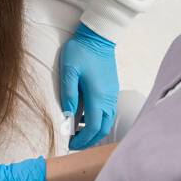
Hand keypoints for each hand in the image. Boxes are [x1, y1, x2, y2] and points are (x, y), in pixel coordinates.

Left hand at [59, 22, 118, 149]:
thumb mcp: (69, 71)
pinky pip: (107, 111)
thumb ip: (68, 95)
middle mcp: (108, 99)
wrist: (98, 36)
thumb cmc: (81, 51)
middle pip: (103, 128)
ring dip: (94, 130)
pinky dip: (98, 119)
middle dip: (89, 139)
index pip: (93, 127)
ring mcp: (112, 94)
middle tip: (74, 142)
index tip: (70, 144)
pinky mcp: (112, 89)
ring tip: (77, 132)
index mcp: (98, 96)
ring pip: (107, 121)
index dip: (82, 139)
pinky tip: (84, 116)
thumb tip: (68, 116)